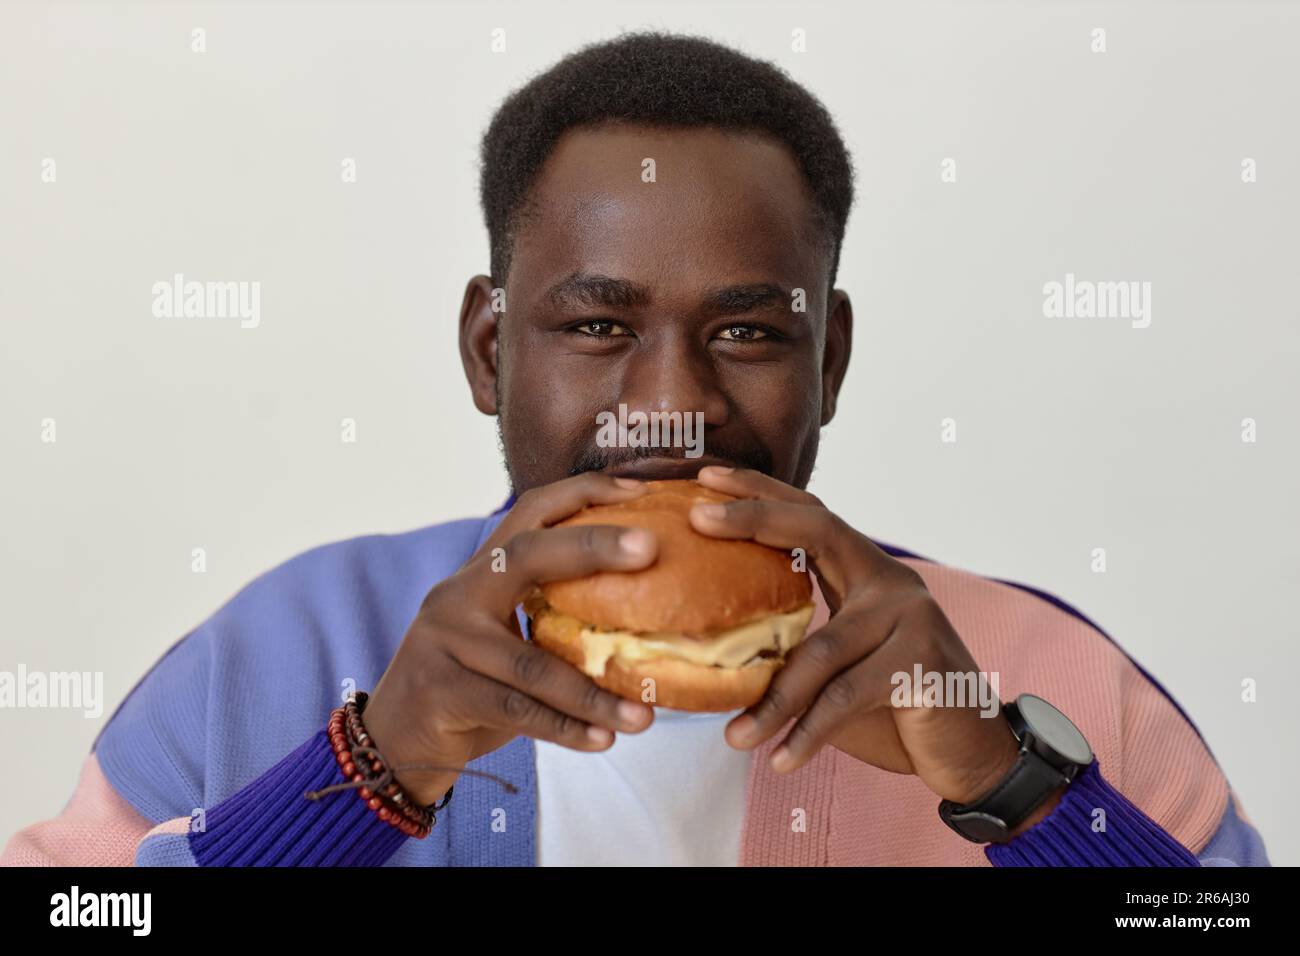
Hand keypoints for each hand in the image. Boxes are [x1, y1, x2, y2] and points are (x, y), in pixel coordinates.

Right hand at [363, 473, 657, 803]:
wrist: (397, 741)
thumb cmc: (472, 685)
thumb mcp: (507, 638)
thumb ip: (554, 619)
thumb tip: (648, 618)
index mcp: (481, 572)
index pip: (530, 512)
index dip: (583, 494)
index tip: (640, 490)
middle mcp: (458, 595)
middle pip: (526, 557)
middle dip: (592, 547)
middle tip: (650, 548)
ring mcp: (445, 641)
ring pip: (532, 664)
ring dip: (593, 693)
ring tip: (645, 715)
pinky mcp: (442, 691)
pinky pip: (516, 710)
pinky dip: (564, 729)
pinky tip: (604, 740)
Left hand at [688, 465, 1026, 807]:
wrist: (975, 753)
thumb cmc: (895, 711)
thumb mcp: (838, 671)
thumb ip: (792, 651)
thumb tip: (709, 659)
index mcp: (867, 574)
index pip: (811, 515)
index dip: (760, 493)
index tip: (706, 479)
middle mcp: (892, 583)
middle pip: (818, 532)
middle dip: (754, 519)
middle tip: (697, 519)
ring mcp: (912, 618)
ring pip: (820, 650)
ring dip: (772, 700)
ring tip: (733, 736)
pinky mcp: (923, 662)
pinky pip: (846, 697)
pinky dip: (808, 733)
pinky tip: (779, 759)